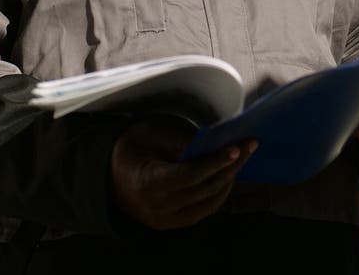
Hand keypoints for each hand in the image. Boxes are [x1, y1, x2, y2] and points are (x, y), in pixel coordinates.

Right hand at [111, 118, 257, 230]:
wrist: (109, 180)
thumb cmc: (130, 151)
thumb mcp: (149, 135)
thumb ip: (179, 140)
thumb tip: (213, 141)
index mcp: (148, 183)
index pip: (189, 174)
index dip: (214, 162)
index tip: (235, 148)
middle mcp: (160, 207)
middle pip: (204, 188)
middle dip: (231, 165)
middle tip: (249, 144)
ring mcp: (168, 220)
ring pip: (209, 202)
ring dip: (229, 178)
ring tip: (243, 156)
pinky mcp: (175, 223)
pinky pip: (204, 210)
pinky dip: (219, 192)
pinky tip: (228, 174)